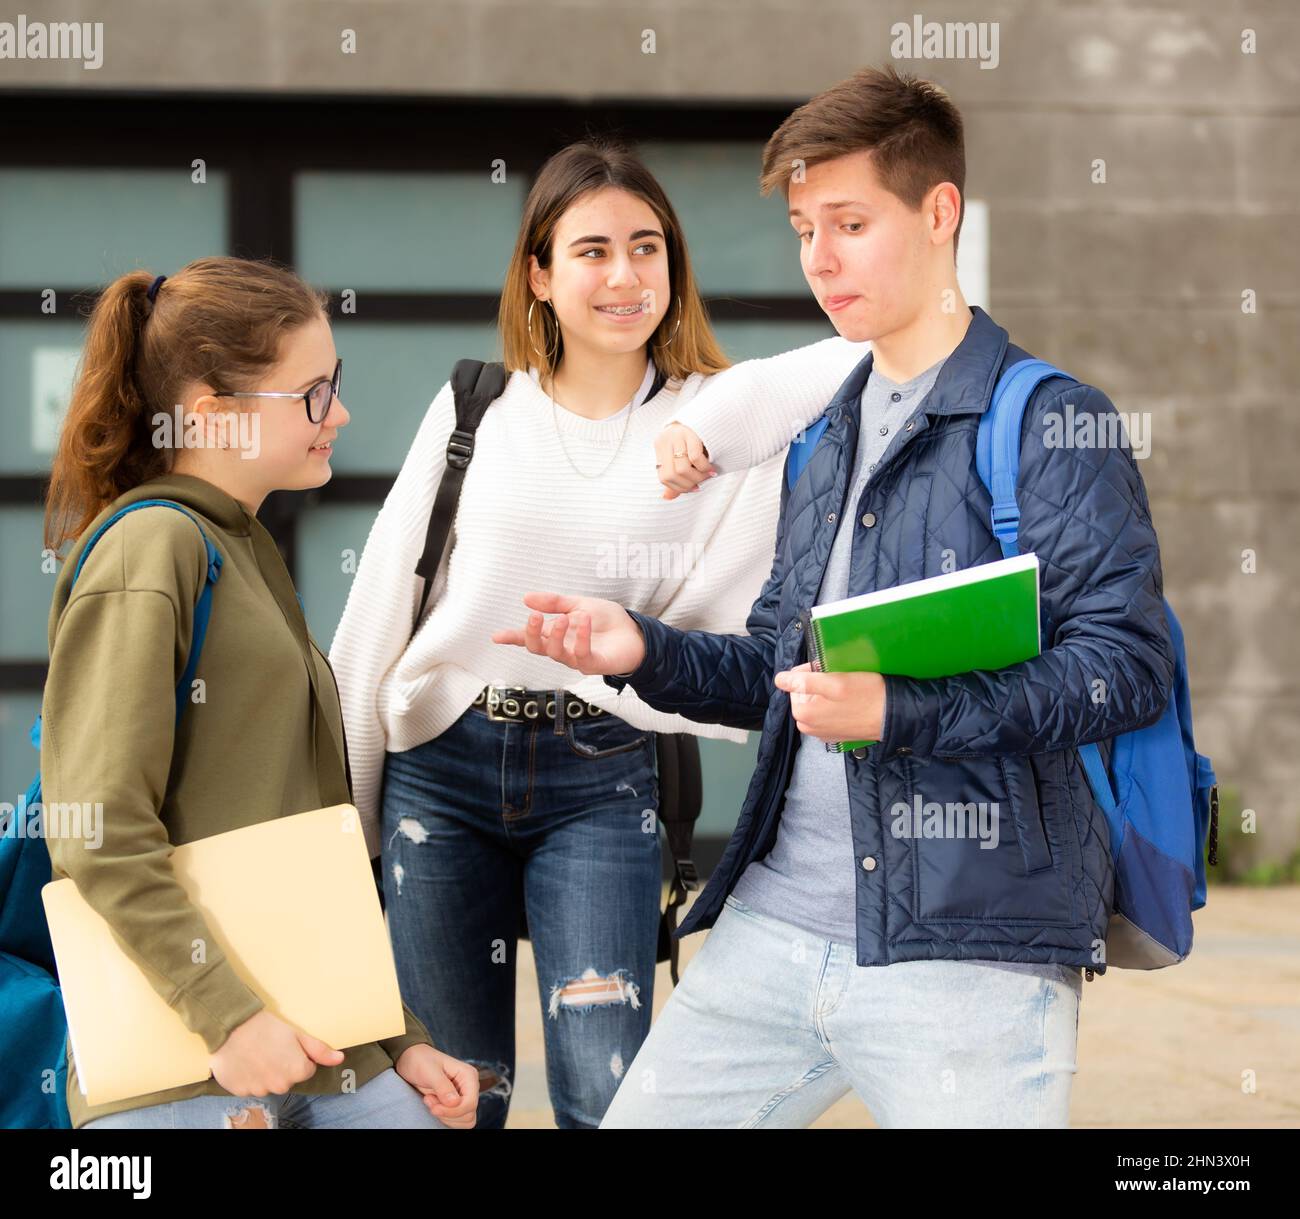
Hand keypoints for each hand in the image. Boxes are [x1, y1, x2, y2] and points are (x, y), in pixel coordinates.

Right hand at [209, 1009, 345, 1096]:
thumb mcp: (297, 1034)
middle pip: (288, 1079)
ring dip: (265, 1073)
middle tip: (271, 1048)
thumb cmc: (266, 1027)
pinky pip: (250, 1087)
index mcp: (297, 1071)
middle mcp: (280, 1086)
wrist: (232, 1027)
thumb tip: (340, 1059)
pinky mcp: (241, 1092)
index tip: (287, 1046)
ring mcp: (259, 1090)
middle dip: (283, 1067)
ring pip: (269, 1084)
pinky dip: (249, 1077)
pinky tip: (244, 1061)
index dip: (298, 1056)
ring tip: (256, 1053)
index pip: (306, 1069)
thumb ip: (319, 1050)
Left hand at [394, 1044, 478, 1128]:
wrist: (411, 1060)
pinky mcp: (455, 1104)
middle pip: (468, 1114)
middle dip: (447, 1113)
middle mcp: (469, 1087)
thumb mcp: (429, 1070)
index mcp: (468, 1075)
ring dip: (445, 1117)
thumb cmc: (420, 1060)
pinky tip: (434, 1105)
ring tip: (430, 1101)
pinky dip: (445, 1118)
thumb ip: (442, 1086)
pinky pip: (456, 1121)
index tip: (434, 1108)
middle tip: (429, 1100)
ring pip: (464, 1120)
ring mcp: (463, 1096)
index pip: (470, 1103)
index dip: (453, 1111)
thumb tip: (455, 1102)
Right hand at [491, 591, 645, 675]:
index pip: (530, 637)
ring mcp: (577, 658)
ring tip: (566, 617)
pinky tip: (583, 621)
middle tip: (535, 616)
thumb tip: (526, 598)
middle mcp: (563, 648)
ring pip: (556, 653)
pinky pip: (581, 655)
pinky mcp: (594, 664)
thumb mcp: (579, 604)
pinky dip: (580, 637)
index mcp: (556, 634)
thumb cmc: (607, 622)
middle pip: (537, 648)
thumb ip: (555, 602)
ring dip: (556, 634)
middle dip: (531, 633)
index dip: (513, 637)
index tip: (496, 636)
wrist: (635, 632)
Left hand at [655, 422, 716, 499]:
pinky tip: (711, 469)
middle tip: (701, 483)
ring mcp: (676, 436)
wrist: (706, 416)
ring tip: (708, 476)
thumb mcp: (680, 458)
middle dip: (689, 484)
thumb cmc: (692, 440)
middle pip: (671, 475)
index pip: (663, 477)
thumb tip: (667, 497)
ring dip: (698, 477)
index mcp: (660, 447)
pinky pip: (695, 458)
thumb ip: (675, 477)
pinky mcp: (690, 433)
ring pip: (682, 469)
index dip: (678, 487)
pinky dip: (703, 468)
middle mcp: (665, 440)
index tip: (693, 488)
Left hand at [773, 663, 887, 743]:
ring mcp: (822, 733)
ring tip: (846, 688)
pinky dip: (835, 704)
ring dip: (828, 692)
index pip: (795, 683)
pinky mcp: (836, 735)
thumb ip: (804, 681)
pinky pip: (828, 713)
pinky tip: (850, 700)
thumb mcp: (835, 682)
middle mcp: (808, 727)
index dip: (810, 671)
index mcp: (803, 714)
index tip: (828, 668)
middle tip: (839, 678)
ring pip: (817, 702)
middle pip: (805, 694)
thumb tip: (779, 680)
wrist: (894, 717)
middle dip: (819, 683)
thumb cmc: (867, 696)